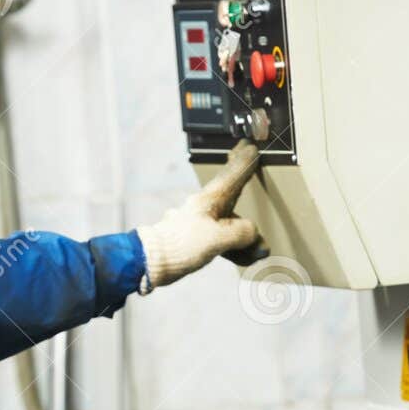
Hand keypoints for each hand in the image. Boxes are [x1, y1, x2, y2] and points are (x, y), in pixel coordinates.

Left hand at [136, 140, 260, 287]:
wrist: (150, 262)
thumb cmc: (180, 244)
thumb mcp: (217, 237)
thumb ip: (241, 232)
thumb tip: (253, 234)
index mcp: (209, 200)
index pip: (232, 175)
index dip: (244, 162)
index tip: (251, 147)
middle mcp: (203, 208)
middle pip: (230, 196)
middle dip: (243, 189)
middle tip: (249, 171)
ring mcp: (197, 224)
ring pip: (226, 223)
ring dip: (243, 233)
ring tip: (258, 249)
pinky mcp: (193, 241)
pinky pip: (218, 241)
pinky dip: (232, 248)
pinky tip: (243, 258)